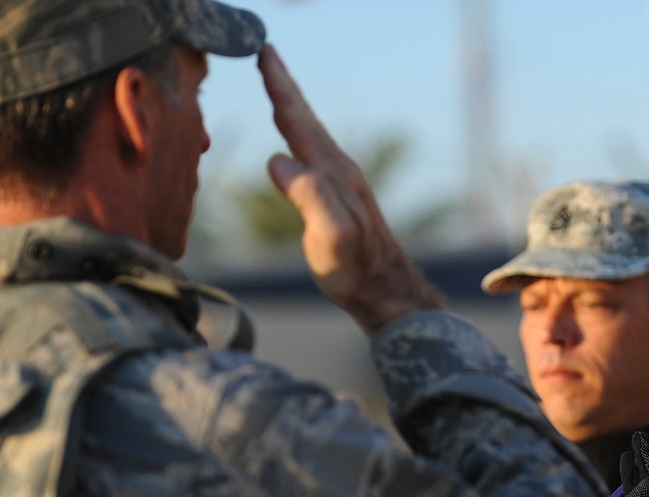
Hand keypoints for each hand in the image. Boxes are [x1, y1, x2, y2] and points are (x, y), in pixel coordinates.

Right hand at [258, 45, 443, 333]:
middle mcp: (338, 170)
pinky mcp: (338, 199)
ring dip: (291, 107)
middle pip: (305, 119)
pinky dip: (297, 135)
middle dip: (284, 86)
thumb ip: (310, 196)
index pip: (299, 120)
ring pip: (309, 134)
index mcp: (332, 172)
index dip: (280, 87)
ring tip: (276, 86)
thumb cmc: (355, 267)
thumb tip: (278, 159)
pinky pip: (311, 154)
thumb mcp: (332, 234)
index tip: (264, 54)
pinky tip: (292, 140)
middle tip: (266, 53)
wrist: (384, 289)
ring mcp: (340, 183)